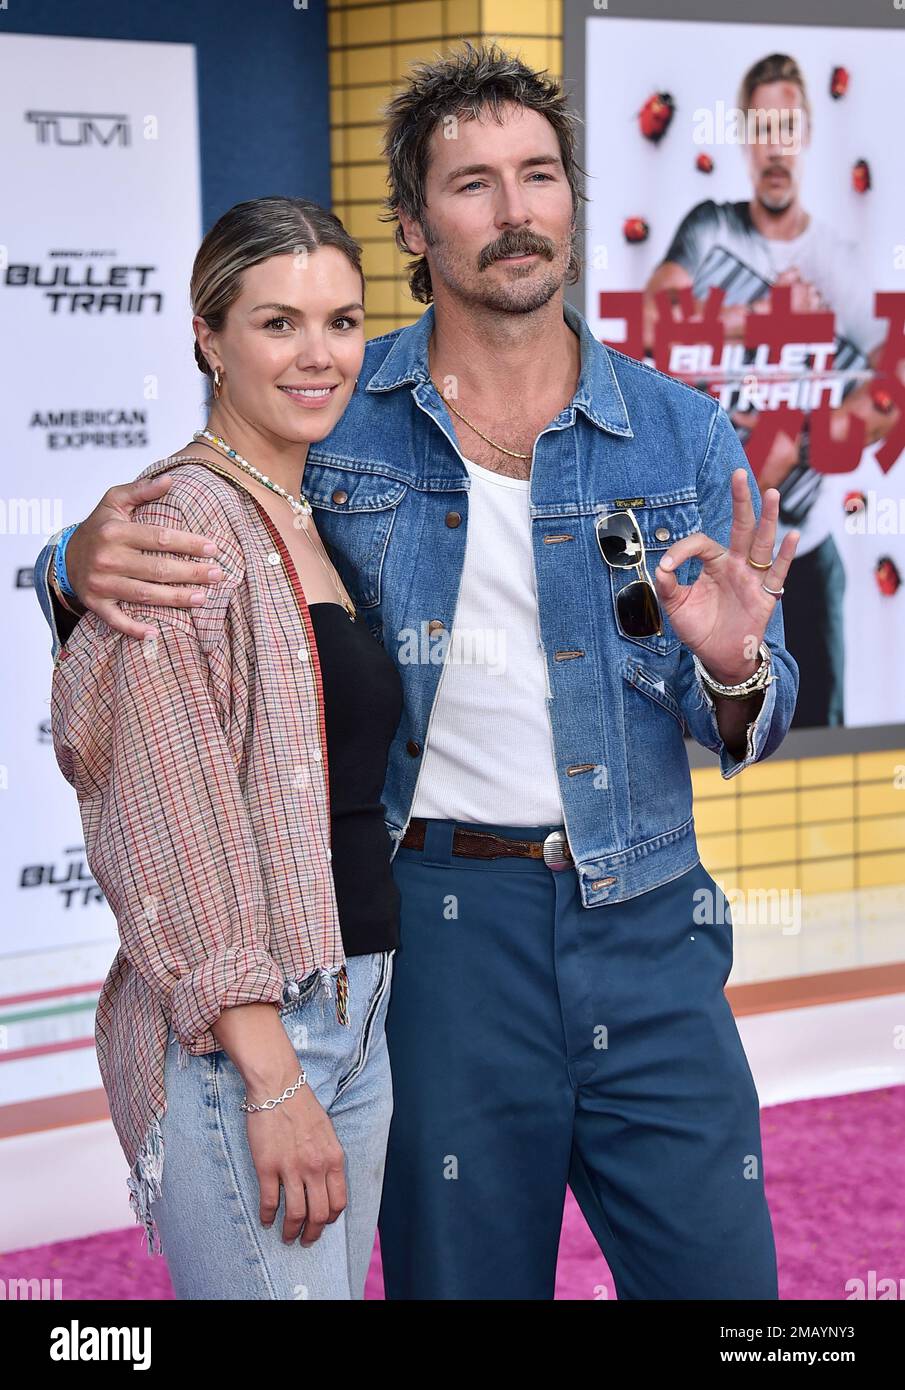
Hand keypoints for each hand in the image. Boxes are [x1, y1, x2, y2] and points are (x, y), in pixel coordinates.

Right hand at [65, 475, 223, 640]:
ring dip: (176, 598)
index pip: (160, 538)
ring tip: (203, 598)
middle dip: (191, 573)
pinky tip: (156, 633)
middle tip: (218, 575)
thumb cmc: (99, 527)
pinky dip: (134, 628)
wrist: (66, 556)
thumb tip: (169, 479)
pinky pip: (116, 619)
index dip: (189, 543)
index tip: (213, 548)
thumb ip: (141, 489)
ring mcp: (100, 583)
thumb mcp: (114, 501)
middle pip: (158, 568)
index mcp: (114, 532)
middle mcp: (107, 558)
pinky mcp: (95, 603)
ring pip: (144, 594)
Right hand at [245, 1069, 346, 1245]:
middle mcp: (316, 1167)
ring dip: (290, 1231)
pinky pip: (269, 1202)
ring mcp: (291, 1169)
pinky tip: (266, 1220)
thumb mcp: (327, 1133)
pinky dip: (267, 1216)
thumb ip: (329, 1159)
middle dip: (312, 1233)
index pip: (338, 1202)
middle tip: (305, 1240)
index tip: (322, 1224)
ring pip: (295, 1214)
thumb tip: (326, 1184)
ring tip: (286, 1237)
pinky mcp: (268, 1167)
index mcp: (334, 1159)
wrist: (278, 1087)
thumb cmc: (302, 1106)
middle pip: (318, 1214)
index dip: (330, 1219)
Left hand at [653, 469, 798, 682]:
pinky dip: (786, 555)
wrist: (718, 657)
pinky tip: (792, 535)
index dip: (682, 550)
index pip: (701, 543)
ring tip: (771, 494)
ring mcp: (752, 578)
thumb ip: (667, 585)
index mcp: (714, 563)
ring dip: (767, 519)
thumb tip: (661, 566)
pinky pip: (777, 573)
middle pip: (740, 527)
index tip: (668, 565)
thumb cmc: (700, 629)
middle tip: (738, 473)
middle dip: (740, 501)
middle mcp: (736, 565)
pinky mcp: (765, 596)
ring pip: (762, 543)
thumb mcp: (675, 607)